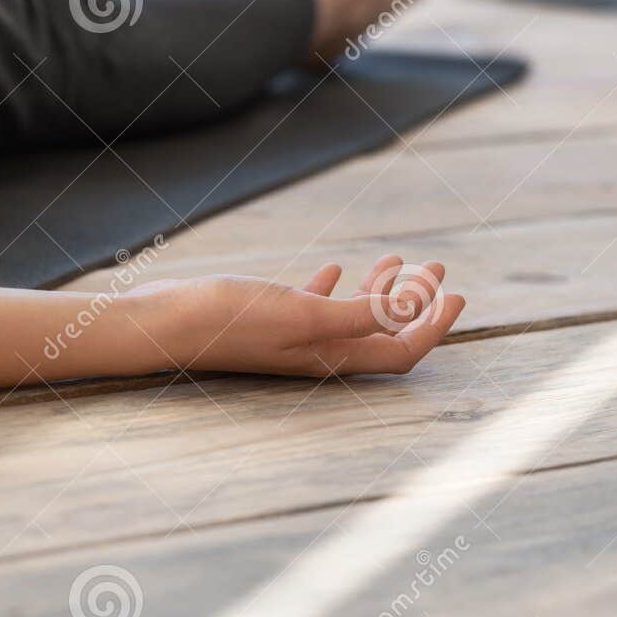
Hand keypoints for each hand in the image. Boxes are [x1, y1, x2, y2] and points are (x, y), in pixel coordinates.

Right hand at [130, 255, 464, 377]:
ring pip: (351, 316)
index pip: (401, 351)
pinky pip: (312, 304)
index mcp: (331, 355)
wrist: (164, 323)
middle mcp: (317, 350)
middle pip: (383, 334)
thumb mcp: (303, 313)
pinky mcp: (267, 316)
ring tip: (397, 261)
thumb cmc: (229, 320)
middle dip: (416, 304)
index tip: (453, 293)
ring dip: (380, 291)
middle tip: (436, 270)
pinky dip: (333, 286)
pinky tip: (335, 268)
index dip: (434, 327)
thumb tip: (415, 307)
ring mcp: (291, 335)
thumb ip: (361, 314)